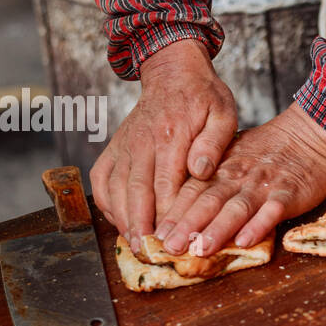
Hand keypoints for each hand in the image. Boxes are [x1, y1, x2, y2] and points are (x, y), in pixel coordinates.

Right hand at [89, 40, 237, 245]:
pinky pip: (102, 179)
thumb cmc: (204, 96)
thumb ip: (214, 143)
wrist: (173, 72)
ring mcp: (124, 145)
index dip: (167, 215)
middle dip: (140, 225)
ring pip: (115, 188)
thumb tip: (201, 170)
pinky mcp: (115, 148)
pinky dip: (106, 203)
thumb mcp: (223, 113)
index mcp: (171, 134)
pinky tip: (119, 221)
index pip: (166, 183)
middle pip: (136, 191)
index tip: (172, 239)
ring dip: (122, 219)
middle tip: (148, 252)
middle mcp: (142, 141)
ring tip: (135, 246)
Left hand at [157, 103, 325, 255]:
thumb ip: (212, 178)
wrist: (310, 134)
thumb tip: (182, 205)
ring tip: (200, 250)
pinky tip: (245, 241)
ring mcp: (264, 185)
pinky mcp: (290, 193)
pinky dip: (258, 226)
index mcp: (223, 169)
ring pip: (237, 207)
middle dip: (187, 226)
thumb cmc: (269, 150)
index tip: (155, 235)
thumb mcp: (234, 156)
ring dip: (217, 229)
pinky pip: (272, 211)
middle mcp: (239, 177)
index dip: (173, 213)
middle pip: (209, 201)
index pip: (192, 191)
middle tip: (168, 247)